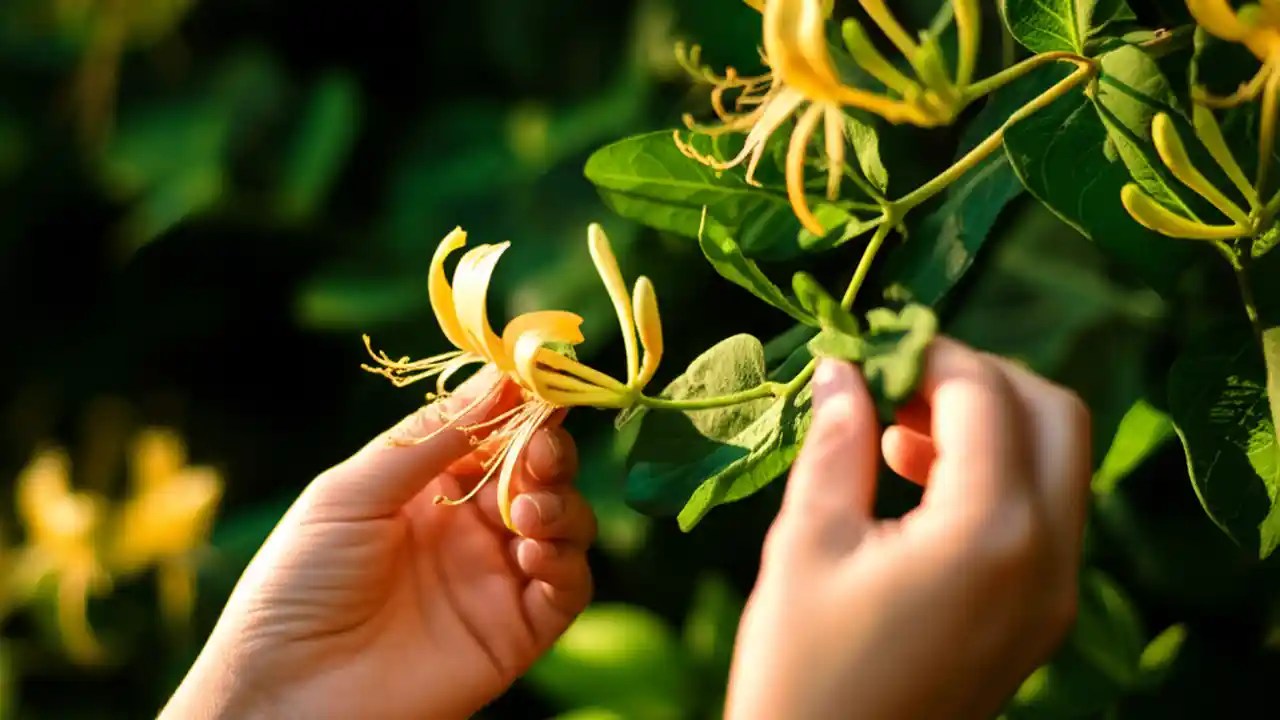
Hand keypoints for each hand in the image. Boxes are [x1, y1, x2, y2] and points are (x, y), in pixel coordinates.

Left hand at [162, 368, 595, 719]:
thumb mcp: (350, 494)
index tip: (541, 381)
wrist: (283, 693)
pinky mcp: (515, 632)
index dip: (520, 406)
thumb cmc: (296, 585)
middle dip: (548, 453)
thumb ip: (428, 439)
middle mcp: (468, 528)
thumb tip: (497, 375)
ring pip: (564, 524)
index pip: (492, 433)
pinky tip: (535, 551)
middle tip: (540, 451)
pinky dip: (566, 562)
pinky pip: (567, 589)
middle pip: (537, 473)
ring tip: (531, 509)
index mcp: (427, 487)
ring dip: (561, 504)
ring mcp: (495, 579)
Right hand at [725, 338, 1090, 719]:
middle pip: (1051, 413)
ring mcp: (1056, 594)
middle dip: (975, 378)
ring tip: (895, 434)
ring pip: (1055, 461)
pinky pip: (1042, 514)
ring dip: (988, 424)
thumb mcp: (807, 544)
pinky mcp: (1042, 617)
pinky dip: (995, 476)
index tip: (867, 349)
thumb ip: (837, 443)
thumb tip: (842, 368)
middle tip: (894, 386)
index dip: (925, 354)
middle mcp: (1047, 559)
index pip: (984, 394)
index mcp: (990, 533)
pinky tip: (918, 483)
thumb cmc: (801, 670)